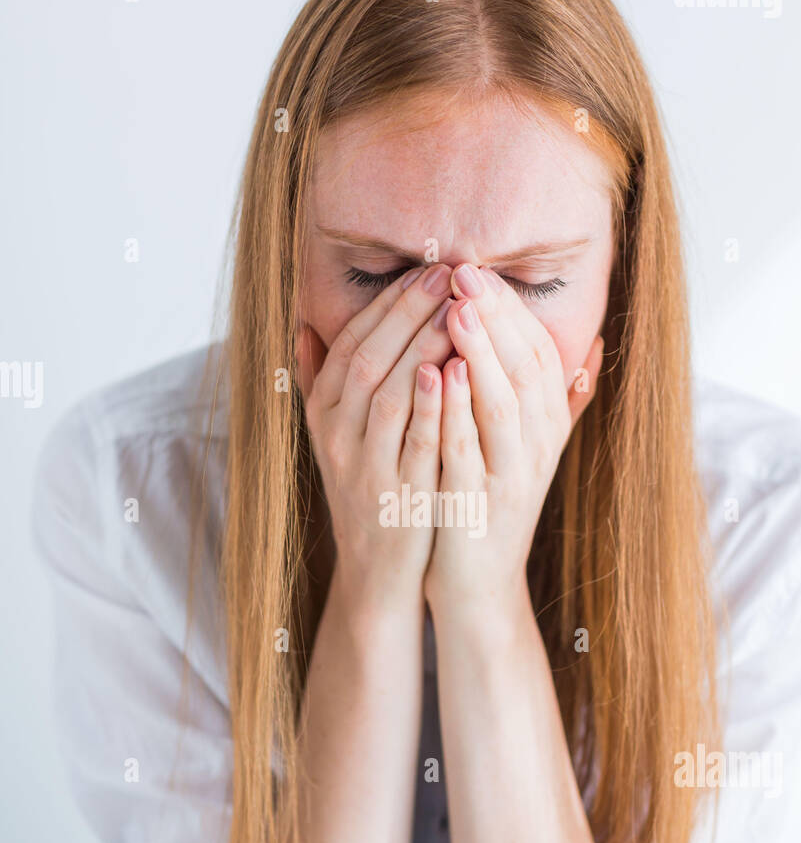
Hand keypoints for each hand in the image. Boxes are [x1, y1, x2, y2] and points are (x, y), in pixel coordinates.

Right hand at [296, 265, 454, 611]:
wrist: (377, 572)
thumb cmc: (369, 491)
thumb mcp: (337, 436)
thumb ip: (321, 382)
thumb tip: (304, 326)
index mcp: (322, 414)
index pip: (350, 344)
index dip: (387, 304)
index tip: (423, 270)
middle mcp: (336, 437)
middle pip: (367, 360)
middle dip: (407, 312)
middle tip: (446, 273)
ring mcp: (366, 467)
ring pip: (388, 394)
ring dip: (421, 346)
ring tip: (456, 308)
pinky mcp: (399, 496)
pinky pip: (414, 442)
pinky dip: (429, 404)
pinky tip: (449, 369)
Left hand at [423, 265, 602, 614]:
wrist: (477, 583)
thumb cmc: (491, 503)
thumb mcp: (528, 447)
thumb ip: (561, 401)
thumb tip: (595, 347)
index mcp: (546, 428)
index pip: (538, 353)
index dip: (511, 309)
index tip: (479, 267)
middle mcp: (537, 449)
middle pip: (526, 369)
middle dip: (496, 317)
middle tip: (464, 270)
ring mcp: (511, 479)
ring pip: (504, 407)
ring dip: (482, 355)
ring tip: (457, 309)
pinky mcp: (478, 507)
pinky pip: (470, 453)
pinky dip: (457, 413)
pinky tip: (440, 377)